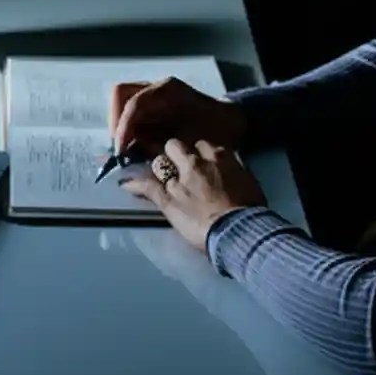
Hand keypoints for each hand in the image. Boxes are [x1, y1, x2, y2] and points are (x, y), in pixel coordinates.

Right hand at [109, 77, 246, 155]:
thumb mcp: (192, 142)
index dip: (123, 128)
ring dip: (120, 126)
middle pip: (120, 94)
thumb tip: (133, 153)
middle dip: (116, 122)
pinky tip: (133, 147)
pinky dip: (128, 129)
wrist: (232, 123)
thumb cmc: (217, 130)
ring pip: (122, 103)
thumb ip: (161, 146)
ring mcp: (153, 93)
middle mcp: (157, 87)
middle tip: (119, 149)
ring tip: (125, 150)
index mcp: (168, 90)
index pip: (134, 104)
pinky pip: (130, 112)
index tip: (122, 151)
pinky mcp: (152, 104)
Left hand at [121, 138, 266, 254]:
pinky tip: (125, 183)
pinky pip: (147, 187)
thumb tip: (231, 168)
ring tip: (158, 175)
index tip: (197, 158)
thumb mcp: (248, 182)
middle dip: (173, 152)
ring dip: (159, 169)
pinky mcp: (167, 199)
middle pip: (175, 145)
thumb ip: (235, 170)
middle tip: (174, 163)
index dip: (197, 151)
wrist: (240, 230)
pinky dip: (134, 185)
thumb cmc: (250, 210)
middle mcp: (196, 163)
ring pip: (159, 162)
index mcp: (219, 157)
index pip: (201, 144)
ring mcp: (179, 180)